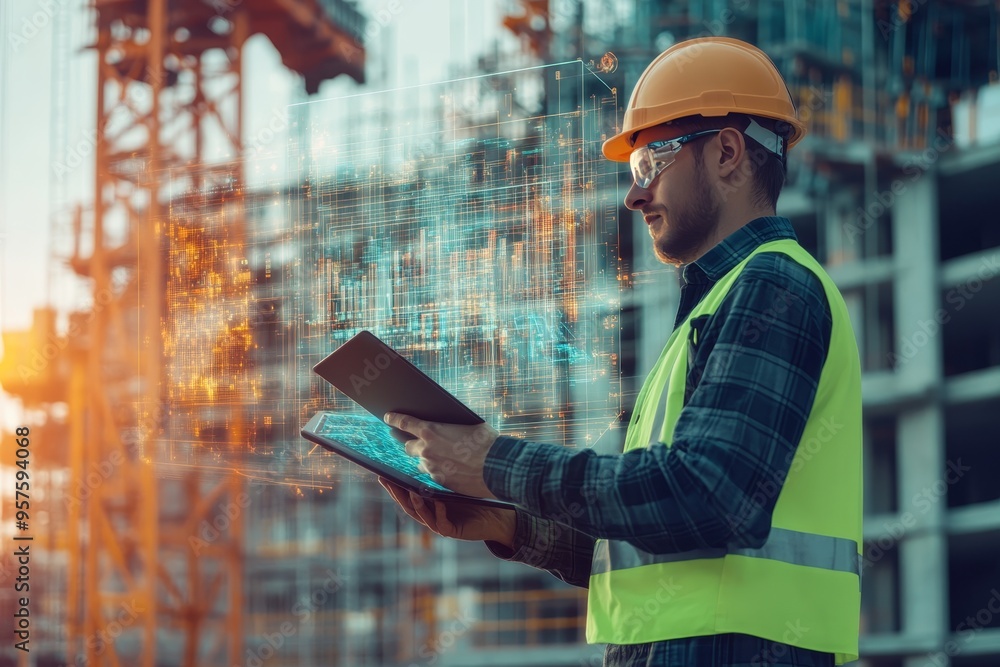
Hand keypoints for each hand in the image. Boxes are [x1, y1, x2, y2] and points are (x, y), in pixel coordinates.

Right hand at [378, 477, 515, 545]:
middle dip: (396, 490)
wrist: (496, 515)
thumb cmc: (476, 494)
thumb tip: (432, 436)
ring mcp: (439, 522)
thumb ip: (444, 465)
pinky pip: (442, 523)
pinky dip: (439, 513)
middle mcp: (430, 512)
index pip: (407, 489)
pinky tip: (439, 502)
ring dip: (414, 502)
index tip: (383, 469)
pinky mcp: (452, 531)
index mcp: (429, 499)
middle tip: (386, 478)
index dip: (394, 481)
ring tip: (409, 489)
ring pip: (421, 514)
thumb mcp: (457, 477)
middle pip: (408, 502)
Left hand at [384, 412, 499, 497]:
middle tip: (421, 444)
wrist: (497, 466)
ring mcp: (432, 468)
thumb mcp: (468, 425)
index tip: (388, 417)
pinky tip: (451, 470)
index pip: (405, 423)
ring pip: (421, 464)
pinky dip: (439, 472)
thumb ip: (451, 427)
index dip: (395, 419)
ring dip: (427, 461)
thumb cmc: (487, 441)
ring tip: (442, 459)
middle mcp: (426, 450)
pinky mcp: (440, 482)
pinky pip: (433, 476)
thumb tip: (448, 427)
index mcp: (431, 431)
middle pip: (408, 448)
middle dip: (413, 445)